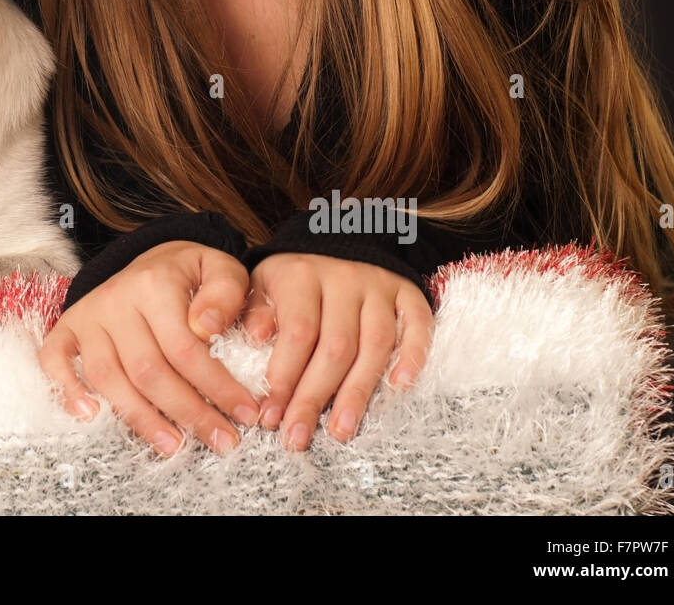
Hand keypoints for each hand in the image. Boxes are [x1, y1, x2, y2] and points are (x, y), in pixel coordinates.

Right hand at [39, 240, 261, 456]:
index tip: (245, 414)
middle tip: (222, 440)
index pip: (185, 348)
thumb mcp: (220, 268)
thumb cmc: (189, 274)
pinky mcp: (68, 327)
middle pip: (148, 370)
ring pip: (107, 377)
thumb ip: (225, 293)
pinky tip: (91, 416)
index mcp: (155, 284)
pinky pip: (54, 360)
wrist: (151, 258)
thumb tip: (207, 327)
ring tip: (174, 446)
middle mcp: (116, 299)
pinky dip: (67, 389)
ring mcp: (88, 315)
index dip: (218, 387)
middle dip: (188, 413)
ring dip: (140, 418)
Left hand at [240, 253, 433, 450]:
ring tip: (340, 430)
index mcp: (302, 274)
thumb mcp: (261, 282)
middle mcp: (343, 278)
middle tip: (298, 437)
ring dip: (358, 392)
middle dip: (314, 397)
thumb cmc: (292, 276)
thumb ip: (255, 310)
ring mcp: (379, 285)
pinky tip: (399, 387)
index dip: (285, 377)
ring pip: (375, 344)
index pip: (297, 331)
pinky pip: (418, 324)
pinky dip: (413, 356)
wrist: (334, 237)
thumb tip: (256, 339)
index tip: (270, 416)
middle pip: (335, 345)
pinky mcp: (407, 292)